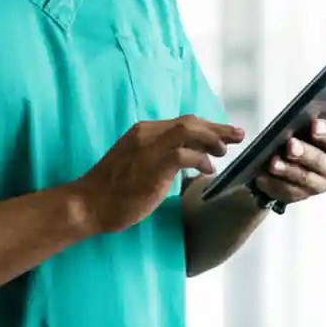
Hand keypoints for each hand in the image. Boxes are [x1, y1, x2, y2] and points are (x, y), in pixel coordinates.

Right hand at [73, 116, 243, 234]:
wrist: (87, 204)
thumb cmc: (111, 191)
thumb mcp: (136, 165)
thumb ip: (158, 157)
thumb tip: (186, 160)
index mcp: (142, 132)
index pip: (181, 122)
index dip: (207, 127)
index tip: (225, 133)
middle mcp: (146, 134)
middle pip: (190, 122)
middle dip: (217, 128)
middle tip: (238, 135)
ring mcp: (148, 148)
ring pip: (189, 131)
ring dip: (212, 139)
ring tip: (224, 151)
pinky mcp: (152, 166)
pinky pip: (183, 155)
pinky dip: (200, 160)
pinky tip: (208, 170)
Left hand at [254, 105, 325, 204]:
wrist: (282, 160)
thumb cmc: (298, 133)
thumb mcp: (307, 121)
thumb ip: (324, 110)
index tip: (314, 124)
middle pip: (323, 162)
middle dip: (306, 153)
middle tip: (290, 144)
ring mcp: (318, 185)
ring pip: (305, 179)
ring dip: (288, 170)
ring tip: (272, 162)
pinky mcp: (298, 196)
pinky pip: (287, 192)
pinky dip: (274, 184)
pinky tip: (261, 176)